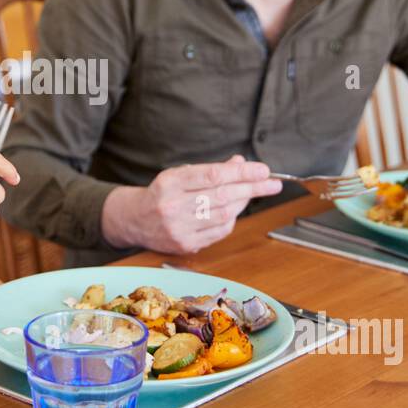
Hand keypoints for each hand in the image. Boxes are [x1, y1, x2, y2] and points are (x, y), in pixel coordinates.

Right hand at [101, 154, 282, 254]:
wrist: (134, 220)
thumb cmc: (161, 193)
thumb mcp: (180, 174)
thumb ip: (210, 170)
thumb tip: (240, 163)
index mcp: (170, 182)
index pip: (213, 175)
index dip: (242, 172)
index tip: (262, 170)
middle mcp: (172, 206)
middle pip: (222, 196)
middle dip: (252, 188)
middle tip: (272, 183)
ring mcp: (178, 228)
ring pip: (224, 215)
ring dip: (243, 203)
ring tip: (253, 193)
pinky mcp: (184, 244)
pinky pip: (219, 232)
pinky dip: (231, 219)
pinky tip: (234, 210)